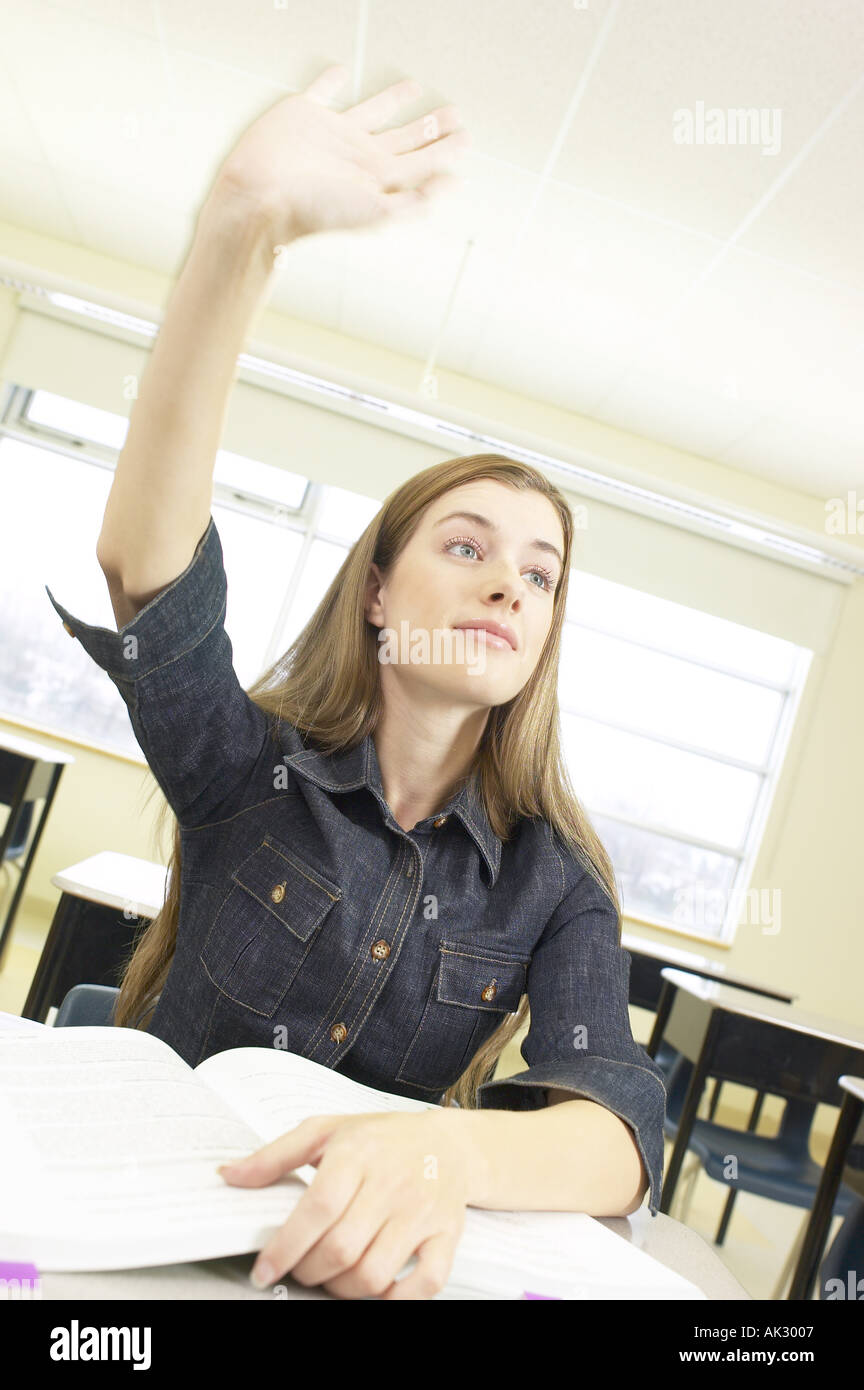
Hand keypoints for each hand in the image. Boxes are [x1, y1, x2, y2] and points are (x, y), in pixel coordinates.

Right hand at [212, 63, 470, 240]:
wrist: (262, 197)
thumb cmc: (314, 210)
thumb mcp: (376, 211)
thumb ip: (416, 199)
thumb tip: (453, 183)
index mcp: (377, 178)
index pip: (421, 162)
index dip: (446, 150)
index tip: (467, 137)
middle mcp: (357, 156)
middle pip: (404, 139)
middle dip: (429, 128)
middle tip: (452, 116)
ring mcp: (331, 135)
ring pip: (371, 112)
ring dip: (393, 101)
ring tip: (413, 89)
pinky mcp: (303, 115)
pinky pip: (321, 92)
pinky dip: (331, 81)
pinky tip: (340, 73)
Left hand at [217, 1109, 483, 1298]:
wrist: (448, 1143)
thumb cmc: (380, 1138)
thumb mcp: (325, 1131)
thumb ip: (274, 1155)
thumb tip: (228, 1176)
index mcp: (358, 1154)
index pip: (317, 1209)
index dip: (285, 1247)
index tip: (264, 1269)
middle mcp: (393, 1183)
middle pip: (341, 1248)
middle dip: (309, 1271)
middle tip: (299, 1269)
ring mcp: (423, 1212)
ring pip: (375, 1273)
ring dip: (342, 1289)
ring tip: (331, 1277)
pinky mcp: (447, 1234)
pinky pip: (425, 1283)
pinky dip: (397, 1299)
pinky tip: (376, 1290)